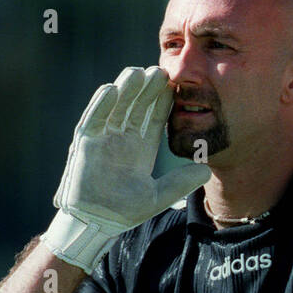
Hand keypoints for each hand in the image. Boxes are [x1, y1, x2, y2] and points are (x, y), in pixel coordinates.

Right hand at [42, 66, 210, 272]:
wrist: (96, 223)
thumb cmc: (124, 211)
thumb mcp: (158, 196)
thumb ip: (180, 183)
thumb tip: (206, 171)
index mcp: (141, 148)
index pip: (154, 118)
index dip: (163, 102)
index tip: (175, 85)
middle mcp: (123, 138)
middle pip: (136, 107)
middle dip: (147, 89)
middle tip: (160, 70)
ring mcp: (104, 138)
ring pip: (116, 107)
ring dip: (126, 90)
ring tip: (137, 72)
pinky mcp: (86, 143)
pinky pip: (94, 119)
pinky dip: (101, 105)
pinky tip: (112, 89)